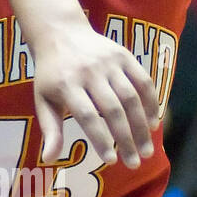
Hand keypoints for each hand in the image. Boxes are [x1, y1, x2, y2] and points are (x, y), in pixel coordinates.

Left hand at [31, 21, 159, 167]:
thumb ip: (50, 129)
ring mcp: (108, 62)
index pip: (87, 116)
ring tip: (146, 150)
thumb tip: (49, 159)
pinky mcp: (124, 55)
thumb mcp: (43, 99)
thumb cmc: (51, 74)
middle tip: (135, 163)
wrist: (60, 33)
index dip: (100, 139)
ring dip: (142, 126)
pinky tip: (153, 124)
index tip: (111, 161)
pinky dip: (151, 103)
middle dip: (126, 139)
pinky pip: (143, 81)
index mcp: (66, 84)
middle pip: (113, 109)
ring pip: (131, 97)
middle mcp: (89, 72)